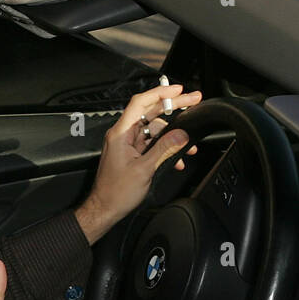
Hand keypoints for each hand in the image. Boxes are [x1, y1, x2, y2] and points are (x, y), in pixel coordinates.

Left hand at [74, 81, 203, 243]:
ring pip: (154, 130)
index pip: (141, 103)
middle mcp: (123, 135)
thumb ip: (164, 149)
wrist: (105, 209)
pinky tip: (177, 158)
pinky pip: (152, 144)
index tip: (178, 90)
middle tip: (192, 101)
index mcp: (121, 133)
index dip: (161, 93)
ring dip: (173, 134)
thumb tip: (181, 135)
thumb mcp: (144, 169)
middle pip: (151, 113)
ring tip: (189, 141)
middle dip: (173, 107)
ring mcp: (128, 144)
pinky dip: (165, 148)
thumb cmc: (116, 192)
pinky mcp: (133, 153)